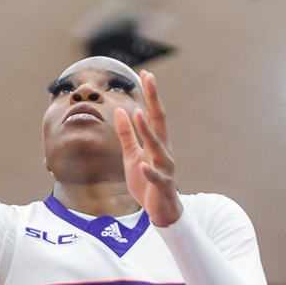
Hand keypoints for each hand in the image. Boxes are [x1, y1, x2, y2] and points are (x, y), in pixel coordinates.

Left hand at [111, 72, 181, 227]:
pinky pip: (155, 177)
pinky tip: (141, 165)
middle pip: (160, 121)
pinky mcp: (162, 185)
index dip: (150, 94)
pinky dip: (148, 171)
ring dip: (147, 130)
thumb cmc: (146, 181)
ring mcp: (165, 168)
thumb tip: (120, 111)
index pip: (154, 114)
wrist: (161, 211)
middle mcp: (164, 151)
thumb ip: (126, 135)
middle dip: (154, 99)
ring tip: (138, 113)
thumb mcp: (132, 155)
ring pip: (158, 146)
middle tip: (150, 78)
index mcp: (156, 142)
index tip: (146, 73)